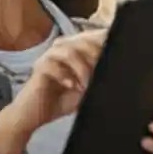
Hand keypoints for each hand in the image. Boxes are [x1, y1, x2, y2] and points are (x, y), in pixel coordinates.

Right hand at [0, 30, 106, 153]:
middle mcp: (61, 49)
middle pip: (82, 40)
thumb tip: (115, 70)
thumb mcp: (85, 89)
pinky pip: (52, 65)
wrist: (33, 115)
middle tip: (103, 69)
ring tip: (85, 85)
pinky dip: (65, 76)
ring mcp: (49, 57)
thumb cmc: (60, 100)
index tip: (119, 47)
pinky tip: (71, 86)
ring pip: (68, 50)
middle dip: (95, 54)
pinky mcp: (39, 68)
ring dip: (81, 68)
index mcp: (74, 50)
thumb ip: (97, 78)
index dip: (103, 40)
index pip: (91, 38)